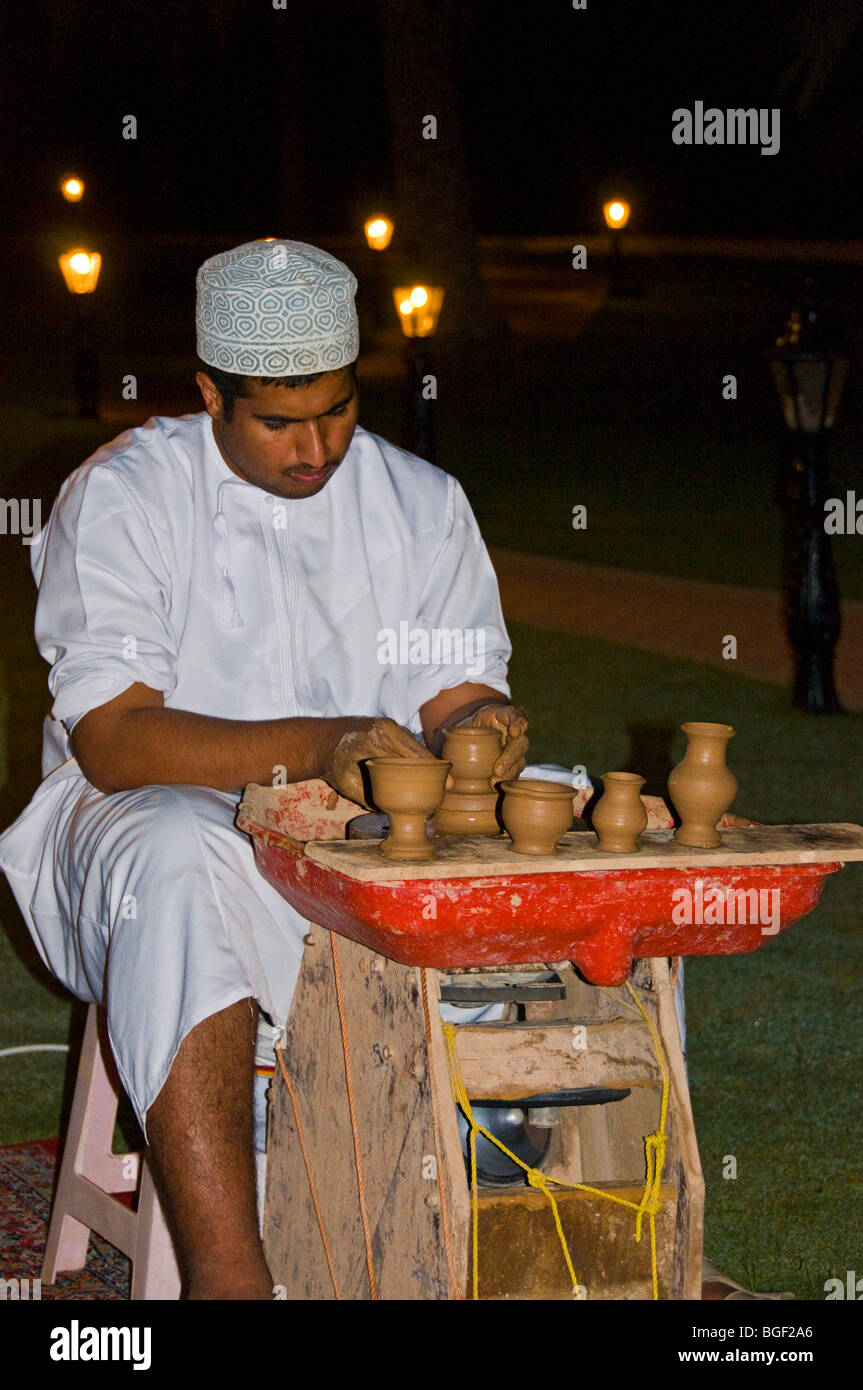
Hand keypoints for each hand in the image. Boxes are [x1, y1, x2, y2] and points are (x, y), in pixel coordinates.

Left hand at [323, 716, 438, 807]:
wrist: (319, 741)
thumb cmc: (333, 764)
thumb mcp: (348, 783)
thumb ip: (371, 797)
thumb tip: (393, 812)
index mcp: (377, 739)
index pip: (414, 757)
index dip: (431, 772)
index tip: (447, 785)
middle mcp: (386, 727)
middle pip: (419, 750)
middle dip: (434, 769)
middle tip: (449, 785)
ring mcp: (388, 724)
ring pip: (415, 746)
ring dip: (425, 763)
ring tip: (439, 780)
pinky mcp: (388, 726)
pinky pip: (407, 742)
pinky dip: (415, 756)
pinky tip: (423, 771)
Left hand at [459, 703, 529, 782]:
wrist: (471, 738)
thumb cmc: (468, 728)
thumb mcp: (461, 725)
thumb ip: (455, 733)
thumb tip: (442, 744)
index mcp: (505, 716)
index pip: (517, 715)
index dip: (519, 723)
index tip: (514, 732)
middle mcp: (515, 733)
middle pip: (520, 743)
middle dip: (510, 757)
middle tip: (497, 770)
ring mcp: (517, 750)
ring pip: (520, 760)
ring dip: (509, 772)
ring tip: (494, 782)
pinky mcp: (513, 765)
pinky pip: (515, 772)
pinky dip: (507, 779)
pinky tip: (496, 786)